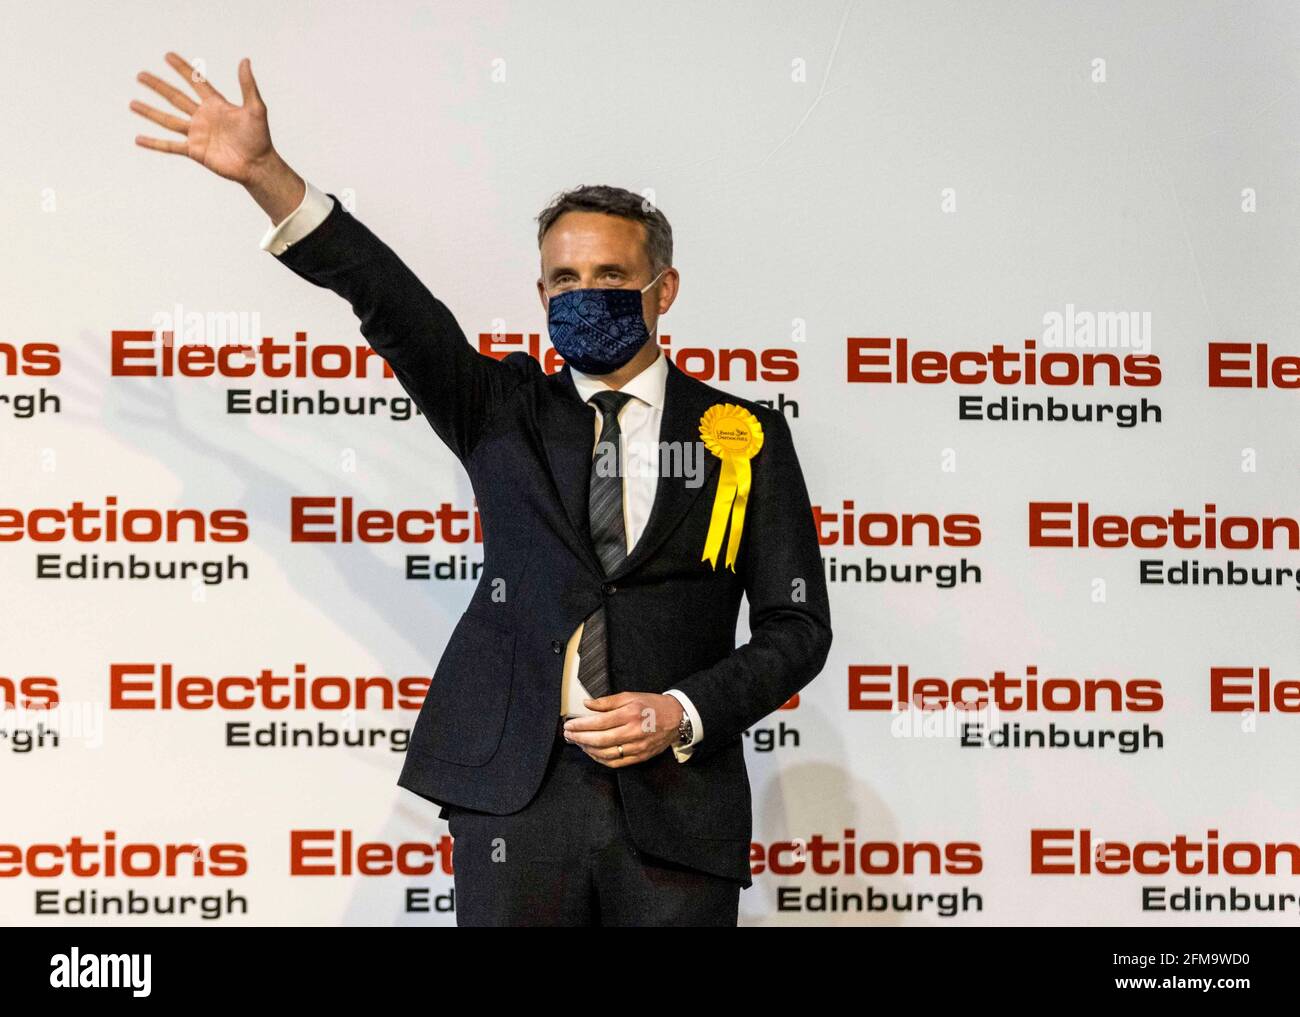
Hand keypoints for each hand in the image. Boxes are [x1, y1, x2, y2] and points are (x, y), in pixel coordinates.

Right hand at [131, 52, 303, 221]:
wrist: (258, 165)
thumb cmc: (260, 137)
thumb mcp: (255, 108)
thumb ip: (248, 85)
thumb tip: (245, 60)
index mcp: (216, 104)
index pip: (195, 82)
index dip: (182, 69)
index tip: (167, 55)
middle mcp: (203, 117)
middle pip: (175, 97)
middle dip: (158, 86)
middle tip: (140, 75)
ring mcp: (197, 134)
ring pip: (168, 120)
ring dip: (150, 112)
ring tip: (132, 103)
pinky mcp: (194, 151)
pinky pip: (170, 146)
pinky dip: (154, 143)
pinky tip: (138, 139)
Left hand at [563, 692, 683, 767]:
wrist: (676, 718)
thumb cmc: (652, 706)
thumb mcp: (630, 696)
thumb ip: (607, 701)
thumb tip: (587, 704)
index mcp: (629, 714)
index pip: (598, 722)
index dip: (580, 725)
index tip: (569, 725)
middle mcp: (633, 732)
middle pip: (599, 739)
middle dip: (579, 738)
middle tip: (568, 735)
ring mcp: (637, 747)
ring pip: (606, 753)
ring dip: (588, 749)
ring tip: (578, 743)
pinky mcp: (640, 757)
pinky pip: (616, 763)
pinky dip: (601, 759)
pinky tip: (592, 752)